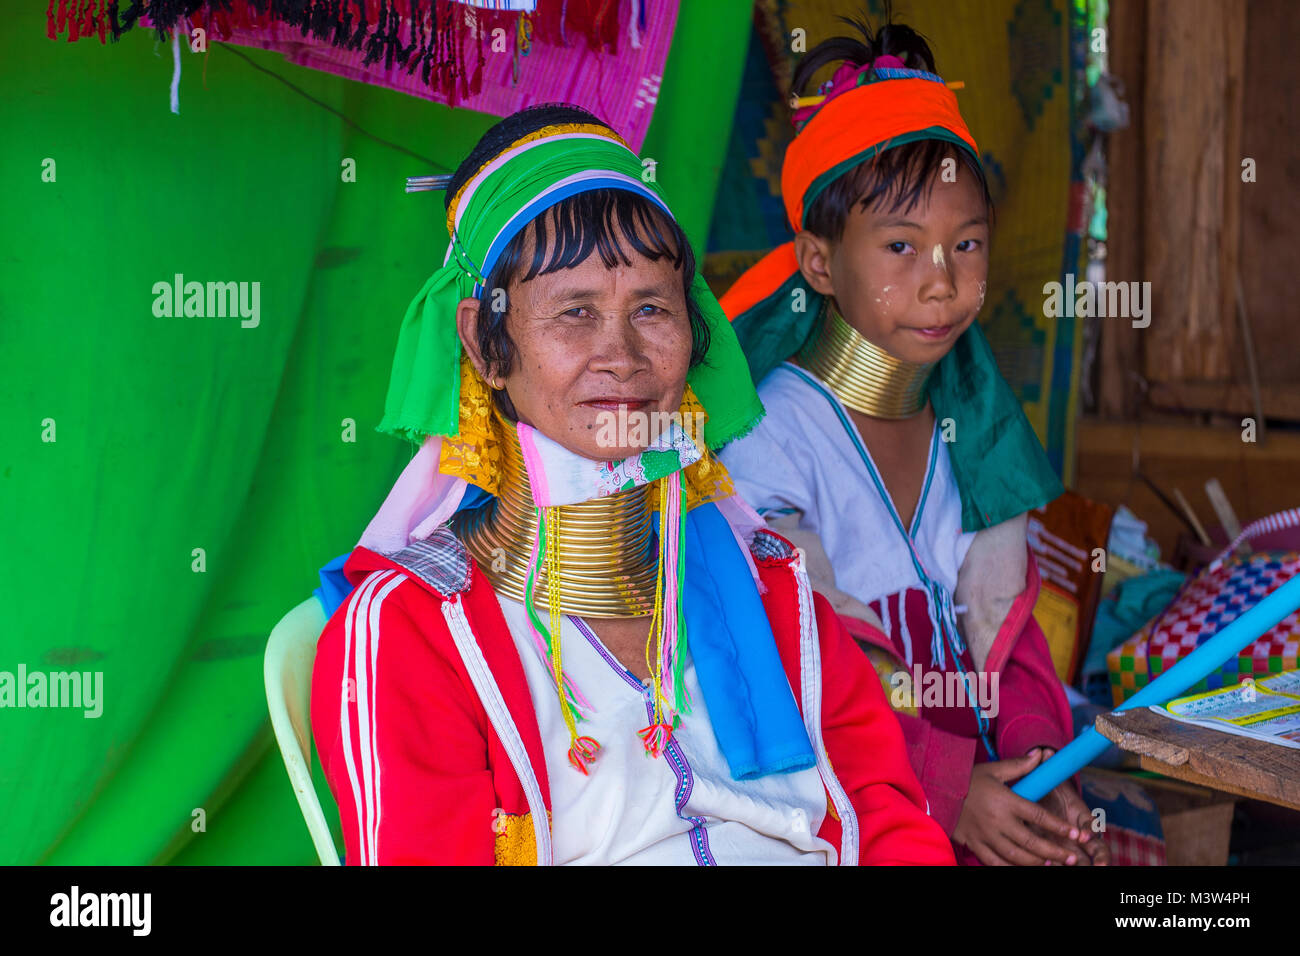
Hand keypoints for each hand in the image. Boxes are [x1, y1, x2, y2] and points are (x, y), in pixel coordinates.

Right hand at [952, 749, 1086, 865]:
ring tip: (1053, 864)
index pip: (1038, 816)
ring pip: (1016, 856)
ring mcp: (986, 835)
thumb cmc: (968, 779)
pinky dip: (1011, 868)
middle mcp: (998, 821)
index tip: (1077, 834)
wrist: (938, 790)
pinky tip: (1025, 868)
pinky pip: (995, 862)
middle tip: (1072, 857)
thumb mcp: (993, 770)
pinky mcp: (975, 844)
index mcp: (1005, 801)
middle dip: (1055, 851)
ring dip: (1037, 862)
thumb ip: (1019, 765)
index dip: (1060, 827)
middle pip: (1031, 842)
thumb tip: (1041, 754)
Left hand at [1035, 748, 1110, 865]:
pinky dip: (1061, 866)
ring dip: (1084, 866)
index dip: (1090, 831)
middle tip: (1099, 866)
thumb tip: (1044, 752)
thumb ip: (1047, 767)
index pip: (1092, 824)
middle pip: (1097, 848)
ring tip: (1078, 872)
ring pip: (1084, 861)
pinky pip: (1065, 863)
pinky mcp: (1062, 854)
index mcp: (1081, 815)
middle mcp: (1081, 833)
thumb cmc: (1047, 788)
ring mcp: (1073, 846)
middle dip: (1100, 858)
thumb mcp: (1047, 779)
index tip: (1086, 836)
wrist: (1041, 799)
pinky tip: (1052, 868)